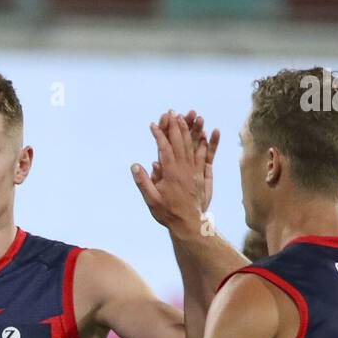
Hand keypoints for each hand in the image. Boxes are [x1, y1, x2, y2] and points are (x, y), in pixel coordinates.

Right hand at [133, 109, 219, 231]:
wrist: (189, 224)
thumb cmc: (168, 214)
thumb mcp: (152, 200)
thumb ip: (143, 182)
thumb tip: (135, 166)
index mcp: (170, 172)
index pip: (164, 148)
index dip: (159, 134)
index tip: (153, 125)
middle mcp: (183, 168)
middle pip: (179, 141)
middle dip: (174, 126)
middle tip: (170, 113)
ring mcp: (193, 170)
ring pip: (191, 145)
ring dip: (187, 130)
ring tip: (184, 117)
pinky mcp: (200, 175)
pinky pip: (203, 155)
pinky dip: (202, 143)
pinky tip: (202, 134)